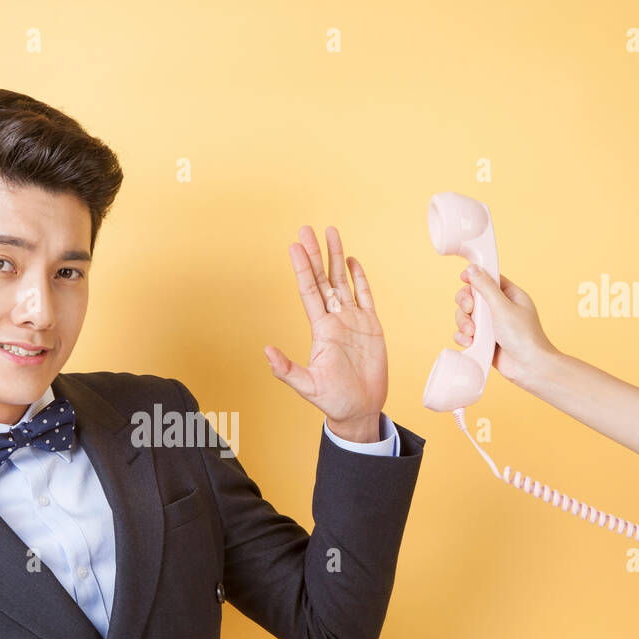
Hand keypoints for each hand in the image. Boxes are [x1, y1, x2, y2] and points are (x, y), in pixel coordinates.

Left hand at [267, 225, 387, 442]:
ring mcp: (354, 321)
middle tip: (306, 229)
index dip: (302, 269)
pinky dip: (359, 278)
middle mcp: (335, 320)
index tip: (293, 246)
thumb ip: (286, 370)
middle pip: (323, 279)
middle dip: (315, 254)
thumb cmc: (333, 401)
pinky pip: (365, 296)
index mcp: (321, 330)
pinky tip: (351, 261)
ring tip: (331, 232)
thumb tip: (266, 352)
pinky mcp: (372, 326)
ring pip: (343, 282)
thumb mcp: (307, 386)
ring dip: (336, 257)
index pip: (309, 291)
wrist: (360, 409)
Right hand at [452, 266, 555, 385]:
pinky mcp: (483, 341)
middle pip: (471, 297)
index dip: (474, 278)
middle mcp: (499, 308)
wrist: (528, 367)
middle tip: (470, 309)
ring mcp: (490, 325)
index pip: (488, 279)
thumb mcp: (502, 307)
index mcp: (509, 295)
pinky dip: (463, 337)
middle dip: (466, 304)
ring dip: (464, 323)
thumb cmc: (523, 336)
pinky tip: (470, 342)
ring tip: (472, 332)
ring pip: (465, 316)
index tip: (463, 279)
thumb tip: (472, 269)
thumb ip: (485, 287)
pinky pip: (464, 333)